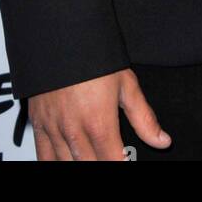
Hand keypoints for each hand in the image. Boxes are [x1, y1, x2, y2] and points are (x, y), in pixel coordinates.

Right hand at [29, 68, 171, 160]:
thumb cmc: (96, 57)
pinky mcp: (38, 123)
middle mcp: (75, 130)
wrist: (63, 35)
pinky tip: (67, 161)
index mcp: (99, 122)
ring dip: (80, 165)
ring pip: (66, 164)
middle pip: (89, 166)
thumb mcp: (126, 84)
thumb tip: (162, 141)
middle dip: (101, 166)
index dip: (121, 166)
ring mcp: (54, 128)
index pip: (113, 162)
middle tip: (109, 158)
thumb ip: (144, 118)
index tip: (126, 162)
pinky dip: (55, 163)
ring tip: (92, 158)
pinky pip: (44, 156)